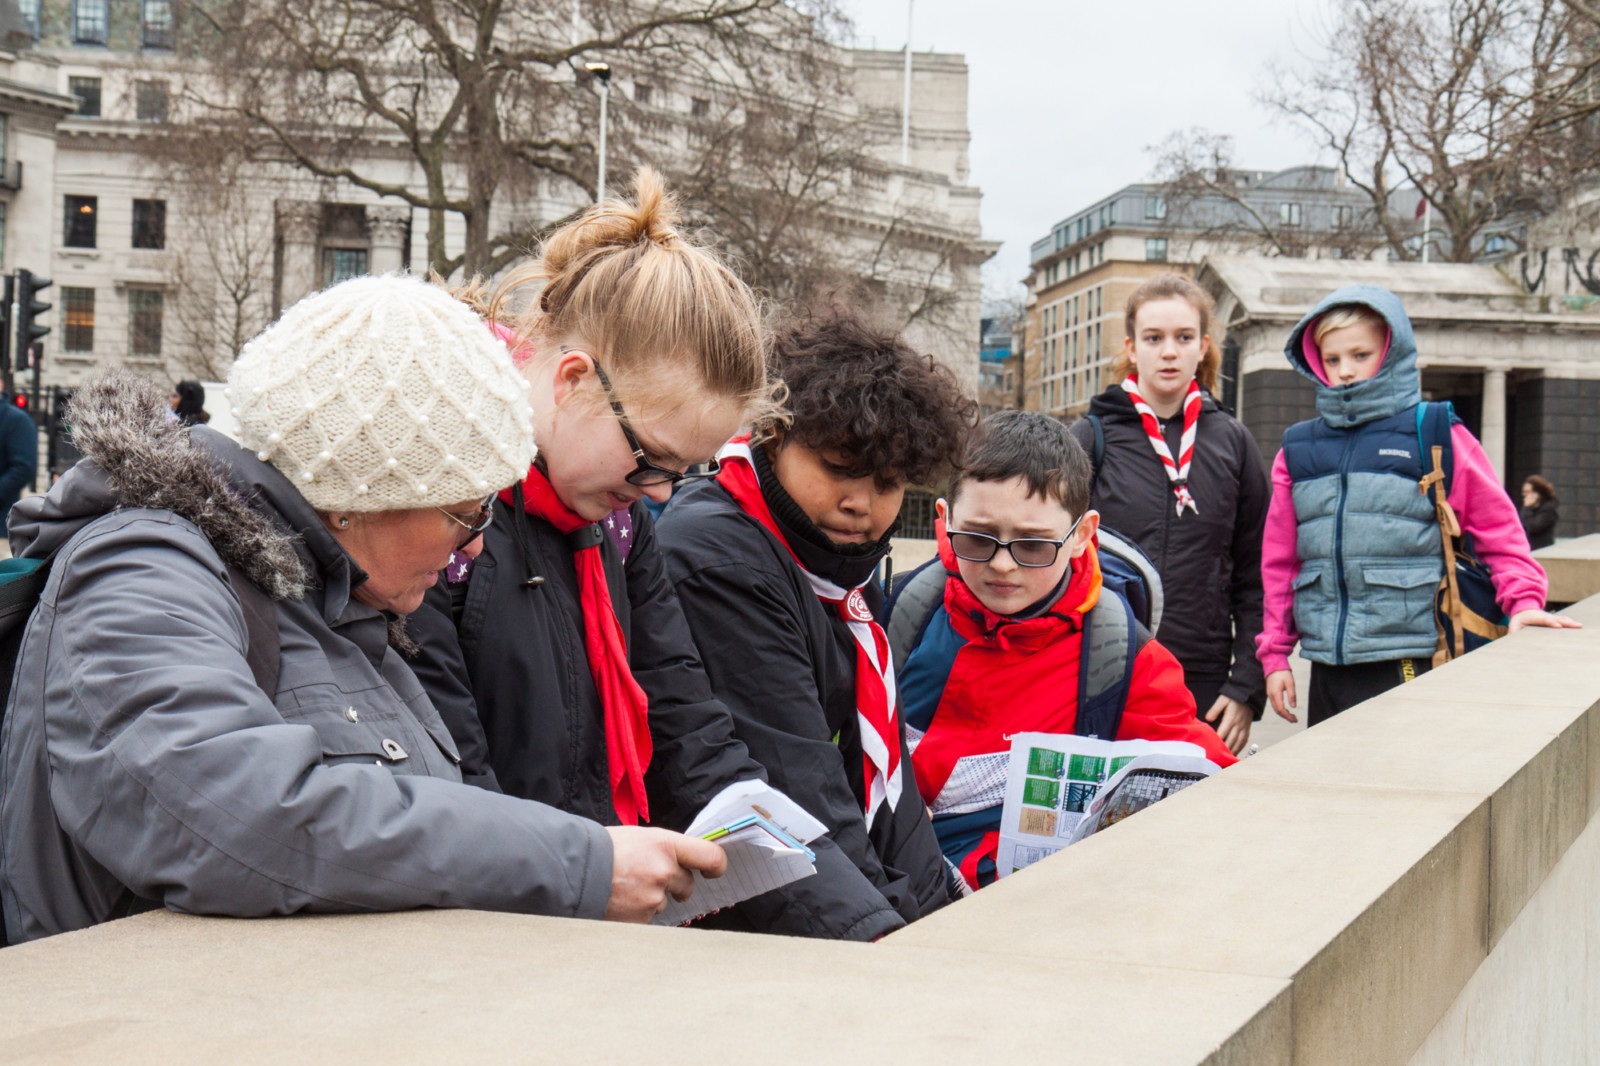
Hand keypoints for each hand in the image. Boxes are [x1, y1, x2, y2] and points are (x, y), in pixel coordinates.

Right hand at [602, 826, 726, 922]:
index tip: (713, 872)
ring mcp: (652, 899)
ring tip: (625, 886)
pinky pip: (648, 918)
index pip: (711, 857)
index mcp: (666, 845)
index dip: (716, 866)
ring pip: (664, 902)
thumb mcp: (639, 837)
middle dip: (675, 884)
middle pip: (688, 884)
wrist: (572, 870)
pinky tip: (619, 900)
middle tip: (650, 877)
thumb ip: (664, 849)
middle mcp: (664, 872)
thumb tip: (684, 862)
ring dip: (651, 898)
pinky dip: (636, 912)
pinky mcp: (640, 920)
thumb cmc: (603, 849)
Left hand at [1203, 695, 1251, 754]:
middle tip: (1217, 757)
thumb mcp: (1222, 700)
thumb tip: (1208, 719)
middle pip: (1231, 739)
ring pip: (1238, 742)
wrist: (1248, 697)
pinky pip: (1244, 741)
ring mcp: (1244, 728)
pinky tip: (1234, 753)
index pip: (1223, 731)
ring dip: (1232, 751)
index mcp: (1231, 718)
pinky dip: (1239, 748)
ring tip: (1225, 759)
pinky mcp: (1247, 730)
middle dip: (1225, 749)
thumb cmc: (1232, 698)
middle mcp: (1238, 724)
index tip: (1211, 747)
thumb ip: (1215, 709)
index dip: (1218, 740)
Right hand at [1266, 669, 1297, 723]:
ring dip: (1283, 713)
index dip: (1287, 716)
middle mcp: (1270, 695)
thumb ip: (1292, 695)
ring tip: (1292, 716)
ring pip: (1275, 708)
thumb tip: (1293, 707)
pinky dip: (1280, 709)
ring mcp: (1269, 694)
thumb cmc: (1283, 673)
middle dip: (1286, 716)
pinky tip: (1286, 709)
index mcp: (1275, 693)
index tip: (1295, 719)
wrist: (1273, 665)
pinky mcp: (1270, 693)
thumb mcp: (1290, 683)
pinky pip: (1274, 704)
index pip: (1281, 709)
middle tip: (1295, 720)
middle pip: (1277, 710)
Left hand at [1508, 608, 1583, 632]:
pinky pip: (1563, 621)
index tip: (1558, 626)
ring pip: (1562, 619)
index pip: (1544, 619)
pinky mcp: (1554, 620)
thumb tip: (1512, 639)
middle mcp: (1545, 616)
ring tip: (1579, 626)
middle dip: (1565, 622)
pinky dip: (1570, 623)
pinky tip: (1578, 626)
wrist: (1523, 610)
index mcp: (1535, 617)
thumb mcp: (1514, 625)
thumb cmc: (1519, 620)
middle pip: (1556, 619)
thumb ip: (1513, 632)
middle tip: (1574, 625)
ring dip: (1570, 622)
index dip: (1551, 622)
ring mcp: (1550, 618)